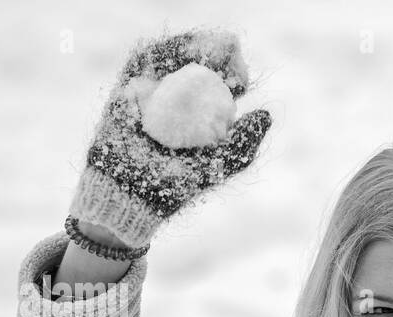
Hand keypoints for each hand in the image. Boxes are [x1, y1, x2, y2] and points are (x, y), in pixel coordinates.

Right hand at [68, 28, 272, 248]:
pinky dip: (163, 52)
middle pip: (195, 66)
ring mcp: (149, 92)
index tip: (243, 78)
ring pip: (171, 58)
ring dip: (191, 47)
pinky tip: (182, 52)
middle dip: (215, 54)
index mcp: (196, 114)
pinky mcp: (126, 87)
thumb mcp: (218, 165)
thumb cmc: (175, 186)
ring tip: (210, 50)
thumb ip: (243, 142)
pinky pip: (143, 61)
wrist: (134, 194)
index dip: (231, 74)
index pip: (217, 84)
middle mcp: (173, 100)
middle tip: (230, 52)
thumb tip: (267, 114)